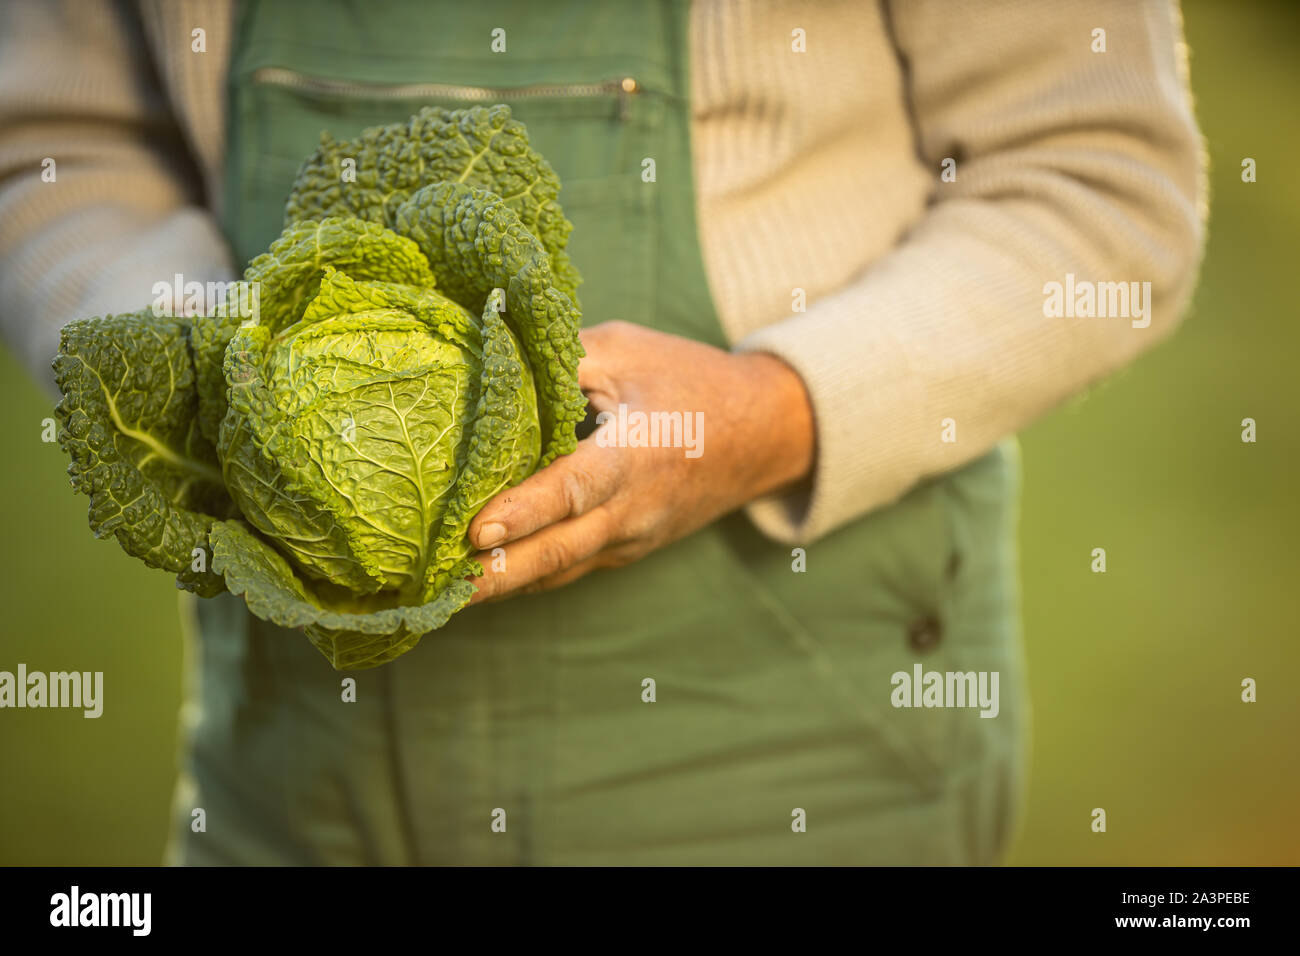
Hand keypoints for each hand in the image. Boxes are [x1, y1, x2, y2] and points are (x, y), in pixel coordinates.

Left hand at [466, 320, 814, 602]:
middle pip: (559, 551)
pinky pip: (571, 568)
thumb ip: (561, 357)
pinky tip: (480, 582)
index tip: (474, 529)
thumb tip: (487, 354)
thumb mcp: (629, 349)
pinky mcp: (627, 548)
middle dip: (497, 575)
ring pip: (561, 570)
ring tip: (441, 597)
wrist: (764, 435)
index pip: (574, 487)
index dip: (525, 510)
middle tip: (436, 589)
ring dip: (504, 585)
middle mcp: (635, 508)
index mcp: (637, 452)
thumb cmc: (691, 381)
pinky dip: (527, 577)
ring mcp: (633, 537)